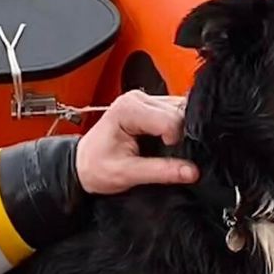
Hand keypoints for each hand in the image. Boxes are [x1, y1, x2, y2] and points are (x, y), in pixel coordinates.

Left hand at [74, 90, 195, 194]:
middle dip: (180, 137)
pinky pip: (175, 113)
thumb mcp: (127, 174)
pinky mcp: (150, 107)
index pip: (172, 120)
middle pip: (179, 113)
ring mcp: (144, 100)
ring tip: (163, 149)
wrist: (82, 165)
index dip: (177, 141)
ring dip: (180, 132)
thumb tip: (191, 172)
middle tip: (167, 157)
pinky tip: (166, 142)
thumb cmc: (96, 166)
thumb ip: (161, 171)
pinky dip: (177, 129)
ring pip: (180, 111)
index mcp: (128, 109)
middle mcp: (137, 99)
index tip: (169, 158)